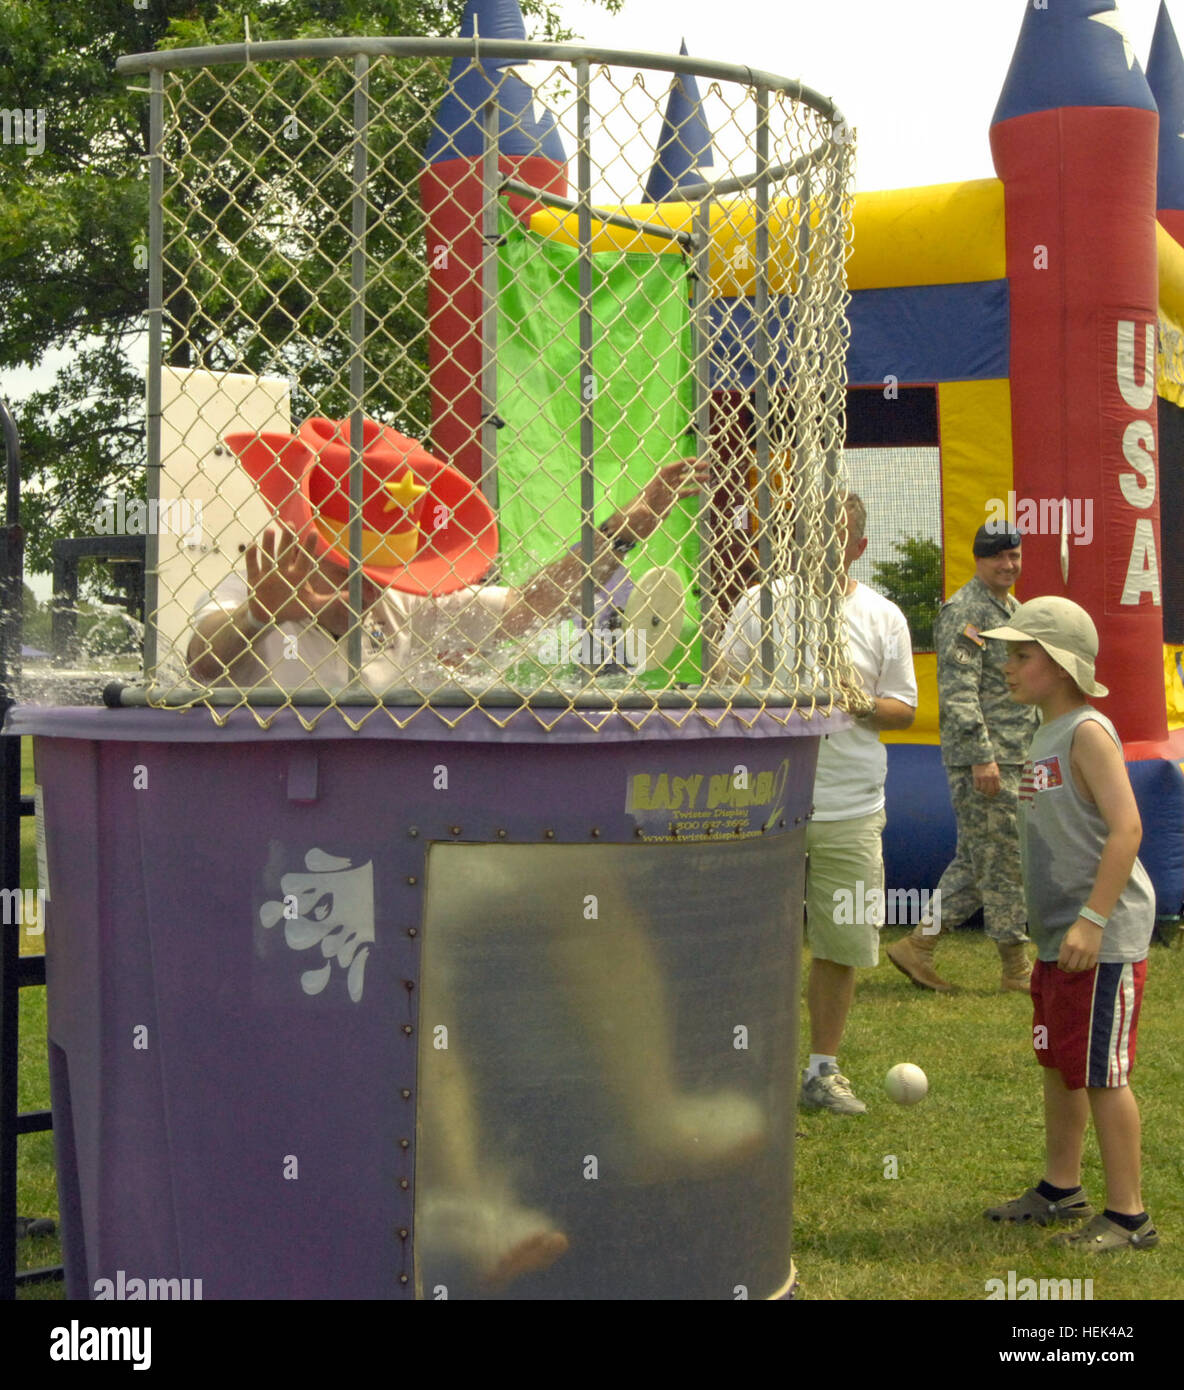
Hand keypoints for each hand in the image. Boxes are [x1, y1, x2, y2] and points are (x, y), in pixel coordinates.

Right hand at [245, 523, 379, 635]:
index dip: (308, 546)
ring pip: (269, 556)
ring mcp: (269, 574)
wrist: (269, 615)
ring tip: (269, 530)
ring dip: (269, 545)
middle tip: (290, 524)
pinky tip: (252, 544)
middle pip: (286, 552)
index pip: (305, 558)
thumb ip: (331, 600)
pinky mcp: (255, 579)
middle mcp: (284, 571)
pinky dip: (251, 556)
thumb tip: (351, 597)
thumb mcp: (313, 605)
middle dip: (287, 539)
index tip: (313, 532)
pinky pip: (252, 565)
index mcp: (298, 575)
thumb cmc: (293, 608)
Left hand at [608, 456, 709, 544]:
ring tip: (708, 477)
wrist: (626, 530)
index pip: (667, 472)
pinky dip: (690, 492)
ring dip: (693, 479)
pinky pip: (680, 495)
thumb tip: (644, 511)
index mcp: (652, 488)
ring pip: (681, 483)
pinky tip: (700, 492)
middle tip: (706, 464)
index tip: (692, 460)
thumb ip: (638, 514)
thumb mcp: (632, 518)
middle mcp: (659, 490)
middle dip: (691, 468)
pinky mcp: (666, 505)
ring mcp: (663, 497)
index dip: (679, 465)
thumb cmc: (627, 522)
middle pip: (677, 474)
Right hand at [972, 761, 1000, 797]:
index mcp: (996, 776)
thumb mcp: (996, 771)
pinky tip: (978, 787)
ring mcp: (982, 778)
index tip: (994, 794)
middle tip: (989, 795)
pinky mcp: (976, 777)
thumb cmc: (990, 765)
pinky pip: (977, 786)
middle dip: (990, 794)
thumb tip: (996, 787)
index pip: (997, 788)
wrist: (982, 758)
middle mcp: (989, 778)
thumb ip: (996, 778)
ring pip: (983, 789)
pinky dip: (977, 788)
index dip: (996, 793)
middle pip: (990, 791)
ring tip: (983, 791)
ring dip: (983, 792)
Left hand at [1057, 918, 1102, 972]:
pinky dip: (1085, 968)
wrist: (1091, 924)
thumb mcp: (1066, 937)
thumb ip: (1063, 948)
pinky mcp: (1095, 954)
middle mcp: (1078, 950)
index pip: (1063, 961)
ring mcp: (1087, 953)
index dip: (1061, 966)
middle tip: (1066, 969)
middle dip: (1067, 969)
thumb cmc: (1076, 930)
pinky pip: (1090, 966)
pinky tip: (1083, 966)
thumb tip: (1061, 960)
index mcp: (1068, 945)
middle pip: (1071, 966)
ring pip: (1081, 968)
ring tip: (1074, 968)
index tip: (1060, 967)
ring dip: (1076, 970)